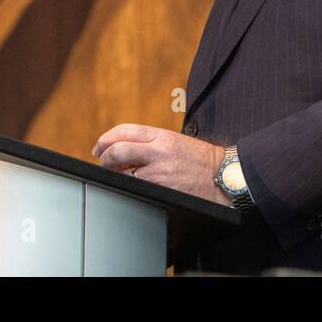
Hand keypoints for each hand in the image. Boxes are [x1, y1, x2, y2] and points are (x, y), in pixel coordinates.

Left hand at [92, 124, 228, 204]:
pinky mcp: (163, 189)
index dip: (106, 139)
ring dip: (118, 174)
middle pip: (117, 150)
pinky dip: (133, 186)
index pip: (124, 131)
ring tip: (122, 174)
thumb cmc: (199, 158)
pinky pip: (138, 188)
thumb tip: (122, 151)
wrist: (222, 175)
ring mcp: (159, 172)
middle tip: (104, 161)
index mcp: (161, 136)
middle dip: (105, 158)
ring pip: (124, 173)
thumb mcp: (174, 141)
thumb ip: (148, 143)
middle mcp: (158, 151)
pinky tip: (137, 185)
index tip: (99, 147)